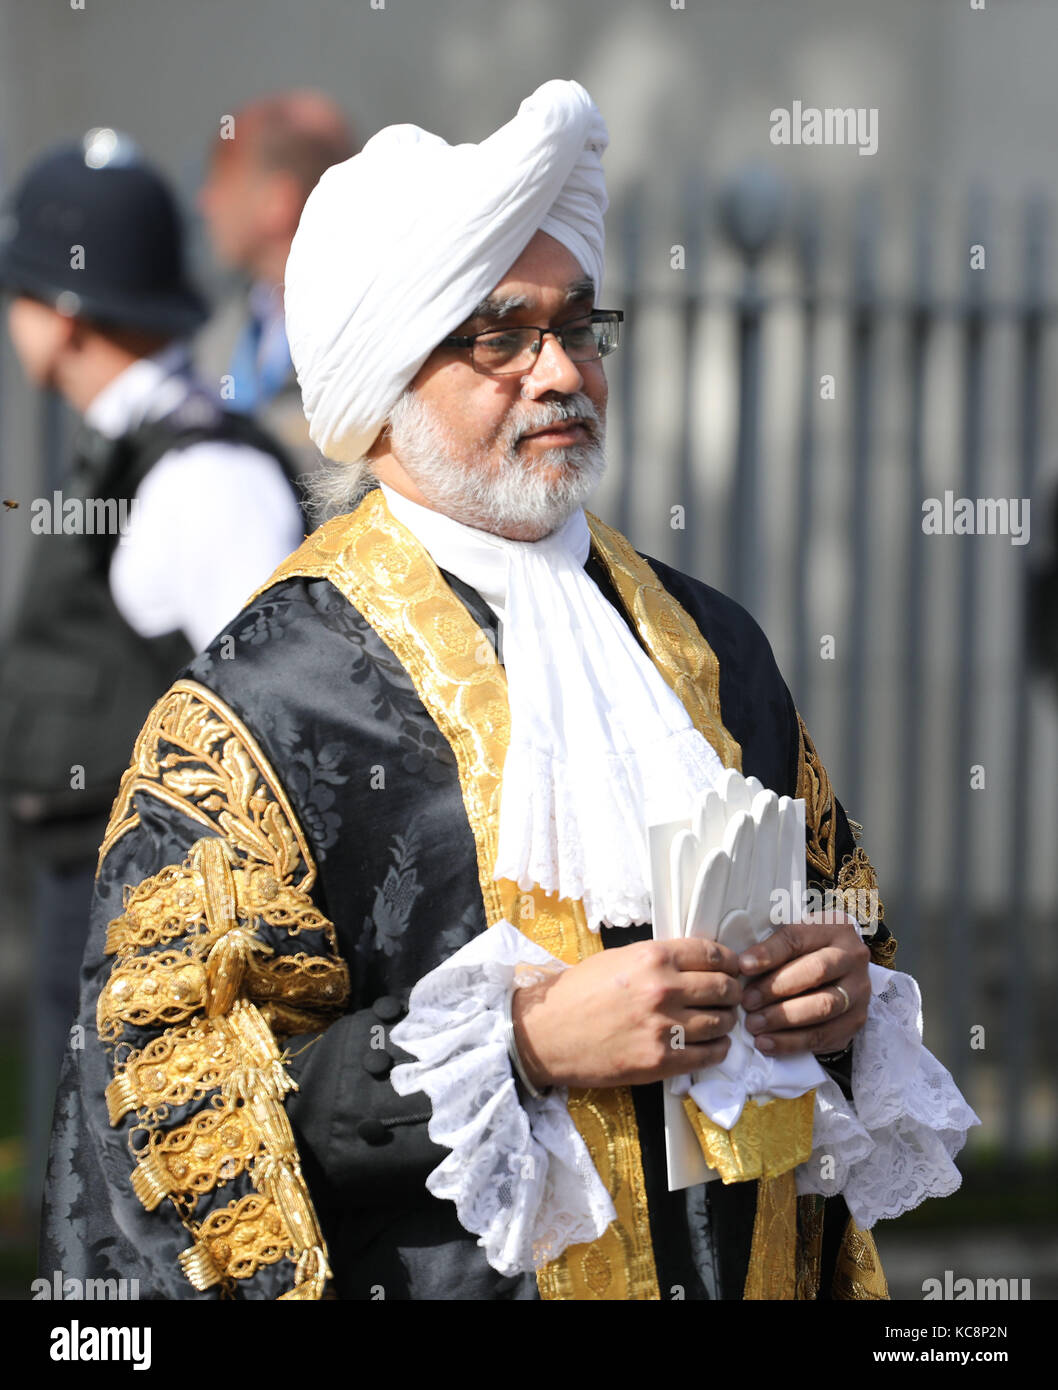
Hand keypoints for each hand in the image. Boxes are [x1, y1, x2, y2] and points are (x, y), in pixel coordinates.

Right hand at [512, 937, 741, 1089]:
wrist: (547, 1033)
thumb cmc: (579, 993)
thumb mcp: (620, 959)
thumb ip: (659, 960)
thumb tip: (696, 965)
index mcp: (654, 957)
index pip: (714, 954)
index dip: (730, 962)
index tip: (732, 969)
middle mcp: (664, 988)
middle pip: (725, 988)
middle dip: (732, 992)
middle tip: (728, 998)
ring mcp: (665, 1027)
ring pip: (723, 1022)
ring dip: (726, 1022)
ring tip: (718, 1022)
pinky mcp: (662, 1061)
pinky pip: (711, 1054)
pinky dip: (718, 1049)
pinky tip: (711, 1045)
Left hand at [738, 912, 869, 1057]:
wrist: (839, 973)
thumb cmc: (805, 953)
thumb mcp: (792, 938)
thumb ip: (771, 947)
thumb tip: (741, 966)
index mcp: (834, 928)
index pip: (799, 938)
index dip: (769, 953)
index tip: (743, 966)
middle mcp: (853, 957)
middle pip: (816, 971)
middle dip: (776, 988)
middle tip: (746, 1002)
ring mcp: (859, 991)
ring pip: (823, 1007)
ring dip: (784, 1019)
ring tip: (754, 1025)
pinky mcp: (856, 1021)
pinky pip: (825, 1036)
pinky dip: (793, 1042)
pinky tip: (767, 1043)